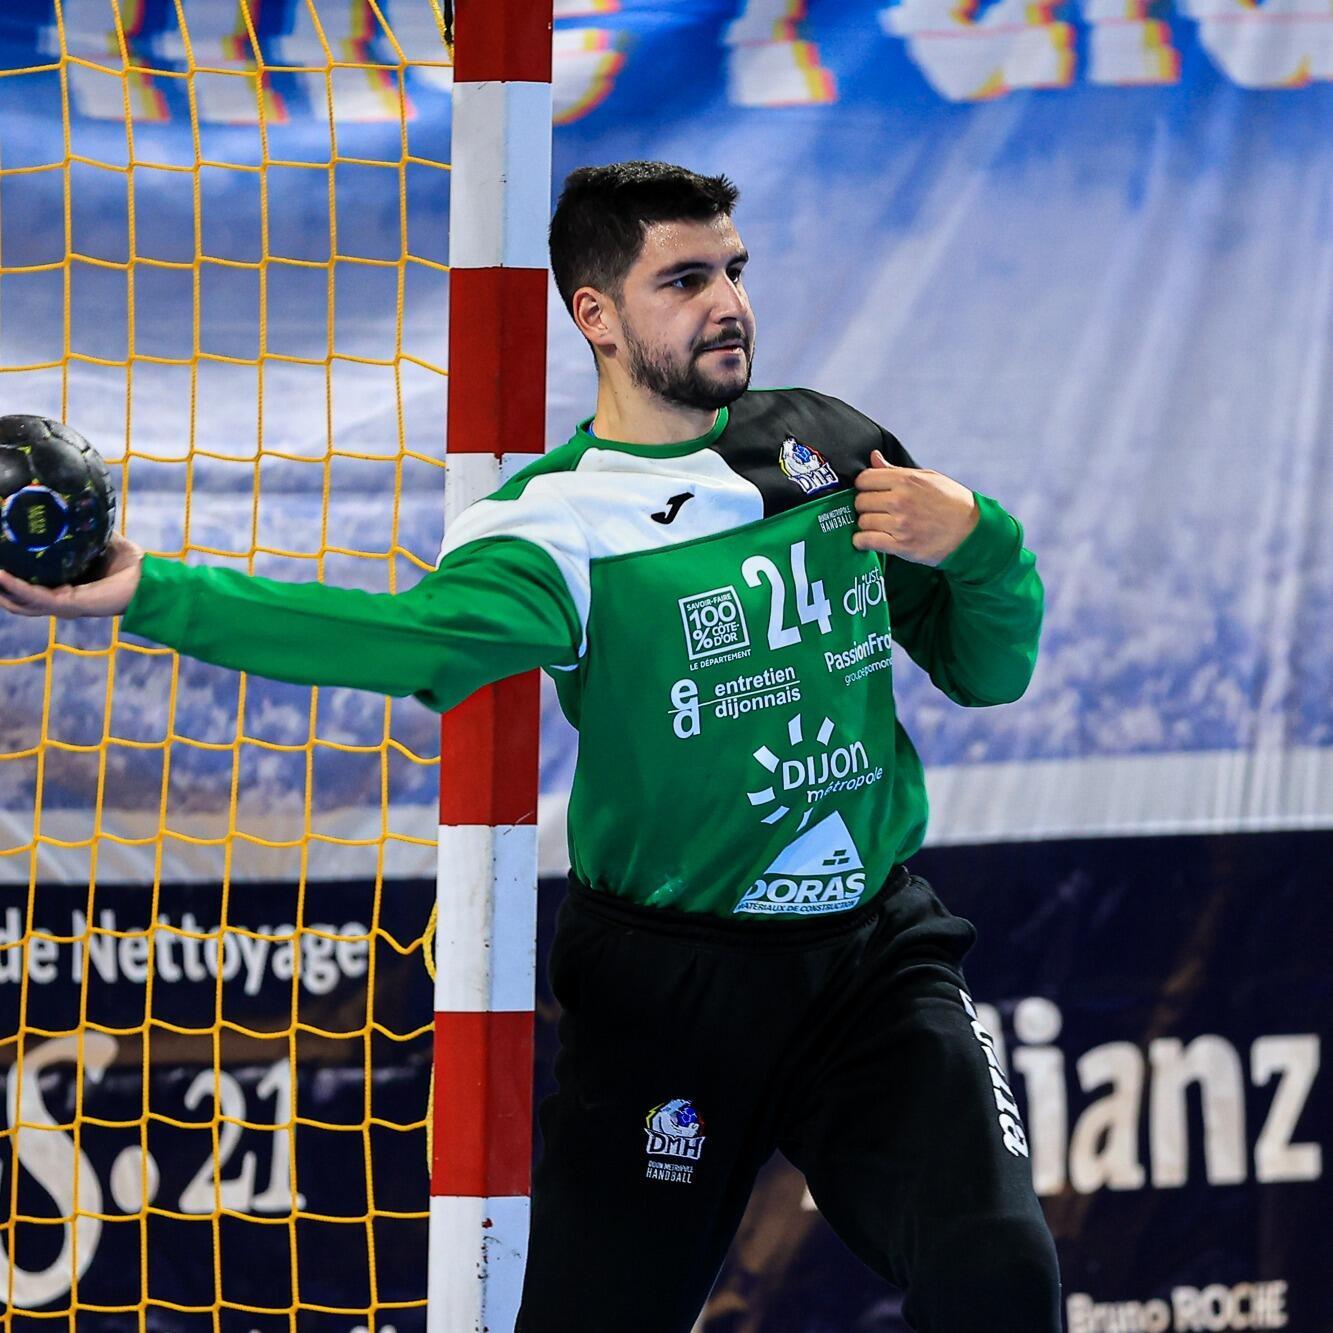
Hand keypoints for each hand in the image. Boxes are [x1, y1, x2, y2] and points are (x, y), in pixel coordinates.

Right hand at [0, 531, 144, 618]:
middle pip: (14, 596)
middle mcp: (56, 598)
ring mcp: (61, 604)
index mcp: (59, 585)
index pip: (24, 583)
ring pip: (18, 601)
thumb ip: (80, 526)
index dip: (6, 574)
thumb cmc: (126, 563)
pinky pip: (35, 597)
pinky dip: (15, 587)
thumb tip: (67, 501)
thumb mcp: (96, 540)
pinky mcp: (68, 605)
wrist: (148, 578)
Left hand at [852, 450, 979, 565]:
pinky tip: (866, 540)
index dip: (864, 485)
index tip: (869, 491)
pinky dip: (862, 541)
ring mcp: (901, 524)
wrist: (971, 531)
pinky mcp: (901, 545)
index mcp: (907, 480)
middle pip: (860, 501)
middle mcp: (901, 500)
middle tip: (874, 510)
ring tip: (876, 525)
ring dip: (865, 525)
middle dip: (864, 506)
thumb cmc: (950, 502)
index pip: (864, 479)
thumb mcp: (927, 478)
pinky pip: (867, 541)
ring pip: (863, 522)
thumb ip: (896, 470)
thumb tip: (873, 457)